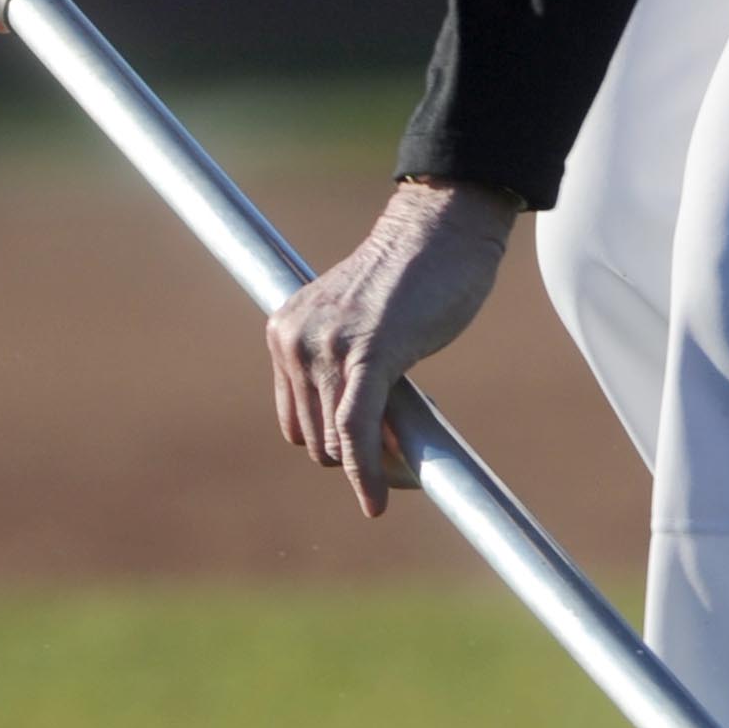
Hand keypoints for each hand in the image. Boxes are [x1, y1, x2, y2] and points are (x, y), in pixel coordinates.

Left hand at [268, 178, 519, 518]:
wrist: (443, 227)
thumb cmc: (416, 273)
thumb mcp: (362, 324)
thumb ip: (350, 370)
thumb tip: (371, 444)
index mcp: (285, 331)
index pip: (297, 421)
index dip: (337, 445)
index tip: (379, 453)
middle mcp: (294, 339)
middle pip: (314, 440)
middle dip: (358, 462)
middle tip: (406, 464)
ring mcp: (327, 347)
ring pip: (335, 444)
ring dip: (372, 470)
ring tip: (410, 468)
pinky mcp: (366, 354)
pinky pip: (354, 431)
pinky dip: (365, 473)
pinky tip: (376, 500)